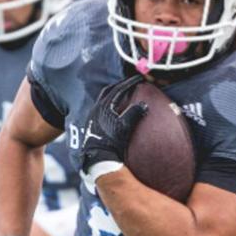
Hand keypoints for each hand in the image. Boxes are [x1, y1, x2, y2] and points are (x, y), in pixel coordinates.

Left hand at [78, 74, 146, 190]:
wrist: (97, 157)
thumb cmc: (111, 142)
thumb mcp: (125, 127)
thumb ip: (134, 114)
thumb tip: (144, 104)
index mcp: (104, 105)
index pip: (118, 89)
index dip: (129, 83)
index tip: (138, 79)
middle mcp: (96, 107)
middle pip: (108, 90)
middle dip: (120, 85)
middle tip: (130, 83)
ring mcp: (92, 115)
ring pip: (103, 98)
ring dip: (113, 94)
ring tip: (122, 94)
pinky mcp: (91, 123)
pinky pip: (100, 107)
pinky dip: (109, 103)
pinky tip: (114, 109)